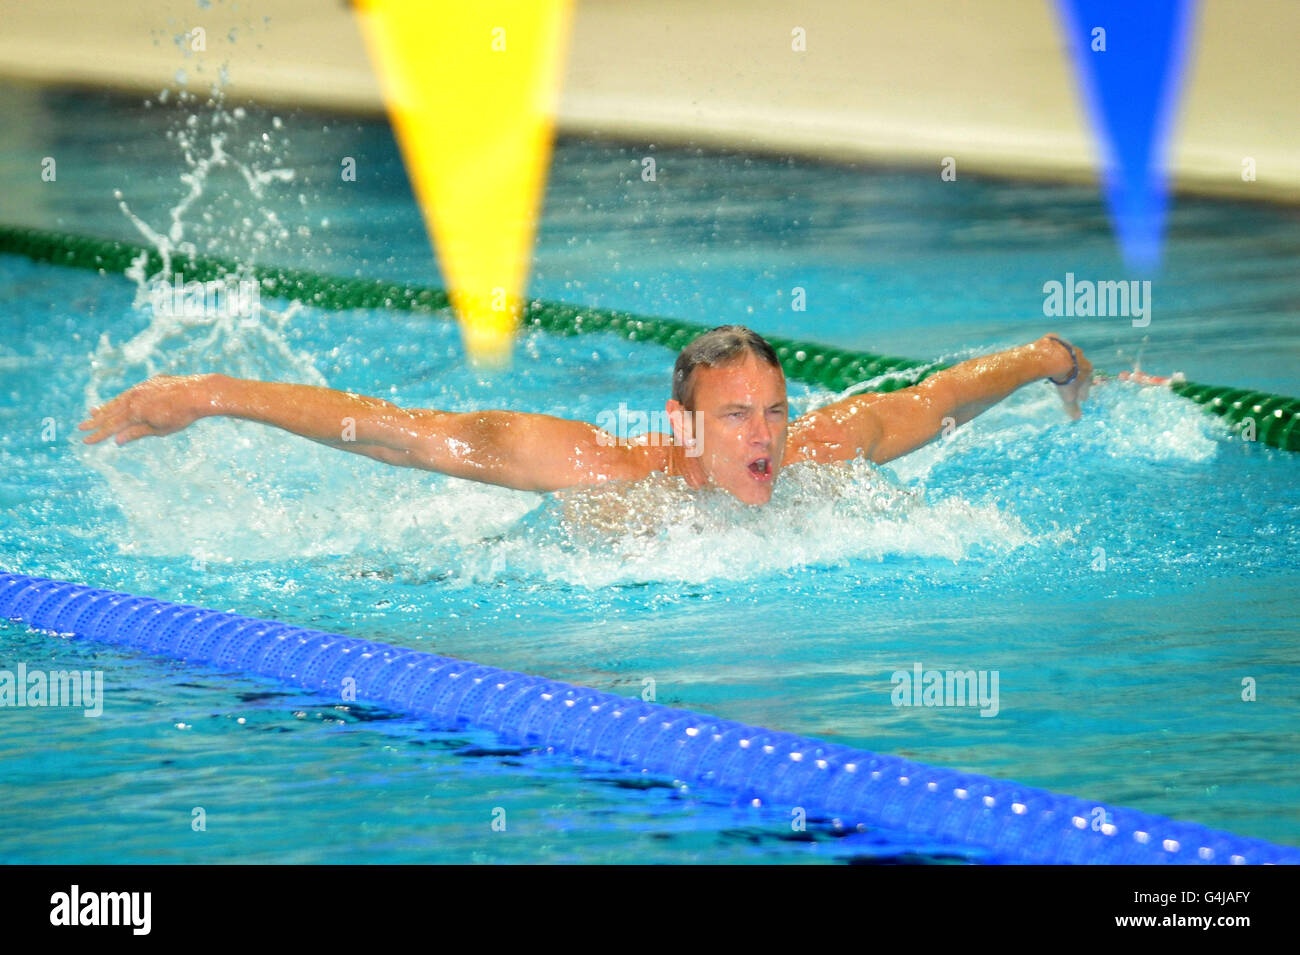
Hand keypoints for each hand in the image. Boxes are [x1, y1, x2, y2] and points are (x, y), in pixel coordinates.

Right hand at [79, 373, 212, 444]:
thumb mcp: (159, 429)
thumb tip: (118, 440)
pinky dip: (122, 399)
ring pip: (119, 400)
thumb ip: (137, 433)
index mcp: (135, 411)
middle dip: (96, 420)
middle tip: (81, 427)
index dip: (98, 435)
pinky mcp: (151, 382)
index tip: (85, 441)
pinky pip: (131, 393)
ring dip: (106, 407)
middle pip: (111, 411)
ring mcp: (141, 388)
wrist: (199, 393)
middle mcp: (134, 397)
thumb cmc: (182, 415)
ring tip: (94, 413)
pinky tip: (119, 403)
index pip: (111, 426)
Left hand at [1043, 336, 1092, 420]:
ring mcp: (1069, 348)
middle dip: (1078, 378)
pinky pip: (1057, 349)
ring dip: (1067, 365)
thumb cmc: (1065, 379)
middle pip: (1081, 370)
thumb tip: (1076, 418)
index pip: (1088, 383)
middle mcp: (1081, 357)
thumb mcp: (1068, 396)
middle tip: (1074, 384)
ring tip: (1062, 371)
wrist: (1054, 358)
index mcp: (1087, 370)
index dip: (1085, 392)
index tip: (1083, 398)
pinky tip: (1050, 358)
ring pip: (1070, 358)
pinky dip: (1055, 354)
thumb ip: (1072, 407)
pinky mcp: (1057, 342)